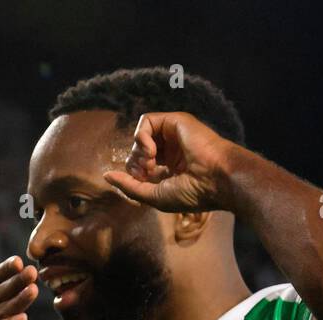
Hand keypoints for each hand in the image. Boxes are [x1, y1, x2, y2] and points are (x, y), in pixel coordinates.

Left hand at [104, 112, 237, 212]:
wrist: (216, 180)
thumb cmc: (193, 193)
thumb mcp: (154, 196)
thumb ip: (129, 186)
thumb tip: (106, 175)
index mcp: (171, 168)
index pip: (140, 165)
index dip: (134, 173)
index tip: (143, 181)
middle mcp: (172, 149)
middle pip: (137, 149)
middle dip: (135, 162)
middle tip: (146, 173)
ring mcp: (173, 134)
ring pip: (140, 134)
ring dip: (138, 150)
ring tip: (150, 161)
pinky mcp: (175, 121)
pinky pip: (146, 121)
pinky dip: (142, 137)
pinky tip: (151, 151)